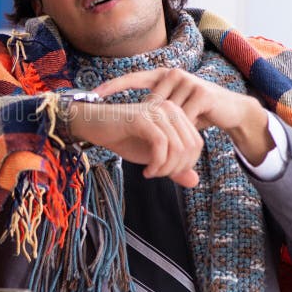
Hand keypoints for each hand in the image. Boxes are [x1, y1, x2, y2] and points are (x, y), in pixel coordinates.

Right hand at [67, 100, 202, 187]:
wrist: (94, 125)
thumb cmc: (124, 138)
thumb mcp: (153, 156)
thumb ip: (174, 167)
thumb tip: (195, 182)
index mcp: (176, 114)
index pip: (197, 143)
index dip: (187, 164)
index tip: (167, 172)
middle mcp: (169, 109)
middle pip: (190, 146)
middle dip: (177, 168)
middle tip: (159, 175)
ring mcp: (156, 111)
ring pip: (177, 147)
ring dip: (166, 168)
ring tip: (152, 173)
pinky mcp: (142, 118)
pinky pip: (161, 144)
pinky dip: (157, 163)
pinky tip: (146, 171)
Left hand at [92, 68, 273, 165]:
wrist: (230, 110)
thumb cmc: (197, 112)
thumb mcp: (172, 113)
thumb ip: (154, 114)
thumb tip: (126, 124)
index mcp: (160, 76)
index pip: (131, 79)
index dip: (113, 87)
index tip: (92, 95)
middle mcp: (171, 74)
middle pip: (151, 106)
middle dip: (152, 125)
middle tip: (152, 141)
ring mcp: (187, 81)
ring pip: (168, 115)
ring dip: (172, 130)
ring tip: (180, 135)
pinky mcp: (201, 92)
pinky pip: (184, 118)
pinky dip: (184, 129)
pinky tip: (192, 128)